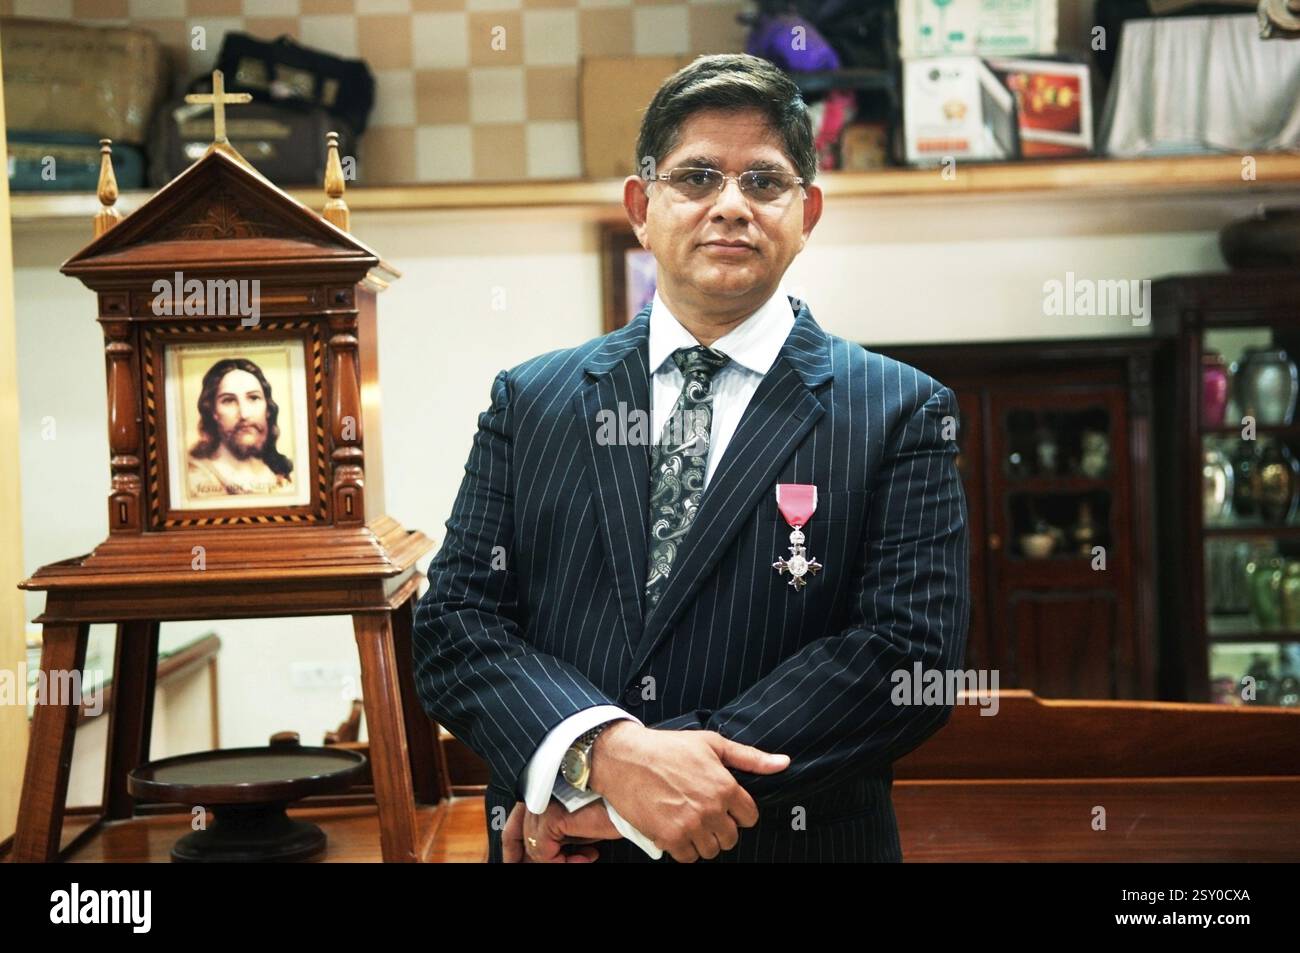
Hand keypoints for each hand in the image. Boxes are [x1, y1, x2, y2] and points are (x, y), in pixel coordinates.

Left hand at [501, 799, 620, 862]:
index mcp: (540, 790)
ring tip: (584, 859)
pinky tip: (586, 856)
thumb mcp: (576, 822)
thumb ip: (557, 834)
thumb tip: (541, 856)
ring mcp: (542, 803)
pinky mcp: (551, 816)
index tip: (519, 862)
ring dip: (557, 862)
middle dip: (526, 859)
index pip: (514, 822)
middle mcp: (537, 794)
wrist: (630, 789)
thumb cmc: (610, 802)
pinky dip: (561, 862)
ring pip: (533, 847)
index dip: (515, 848)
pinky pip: (543, 852)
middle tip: (556, 866)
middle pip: (514, 833)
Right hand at [588, 722, 789, 862]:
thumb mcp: (711, 743)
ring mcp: (690, 826)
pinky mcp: (669, 838)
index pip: (750, 817)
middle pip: (731, 838)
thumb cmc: (667, 747)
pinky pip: (688, 857)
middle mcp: (711, 809)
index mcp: (725, 786)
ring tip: (690, 822)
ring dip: (703, 840)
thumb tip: (784, 763)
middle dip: (721, 827)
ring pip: (711, 850)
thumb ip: (750, 757)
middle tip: (704, 813)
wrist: (624, 758)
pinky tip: (676, 830)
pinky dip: (684, 848)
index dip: (738, 812)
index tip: (724, 805)